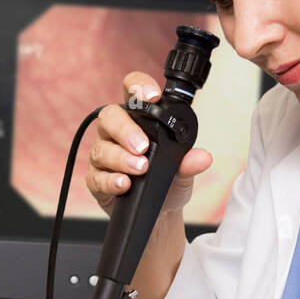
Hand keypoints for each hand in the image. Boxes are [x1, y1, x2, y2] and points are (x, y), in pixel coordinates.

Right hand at [86, 70, 213, 215]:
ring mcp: (104, 154)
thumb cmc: (169, 183)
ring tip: (140, 169)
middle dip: (125, 129)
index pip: (132, 89)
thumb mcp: (184, 171)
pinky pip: (96, 176)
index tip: (151, 97)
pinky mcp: (96, 179)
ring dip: (121, 158)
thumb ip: (189, 162)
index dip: (138, 86)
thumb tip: (203, 157)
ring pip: (102, 148)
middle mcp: (117, 132)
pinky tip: (123, 184)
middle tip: (142, 146)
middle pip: (110, 117)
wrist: (161, 213)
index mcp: (139, 118)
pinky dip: (111, 180)